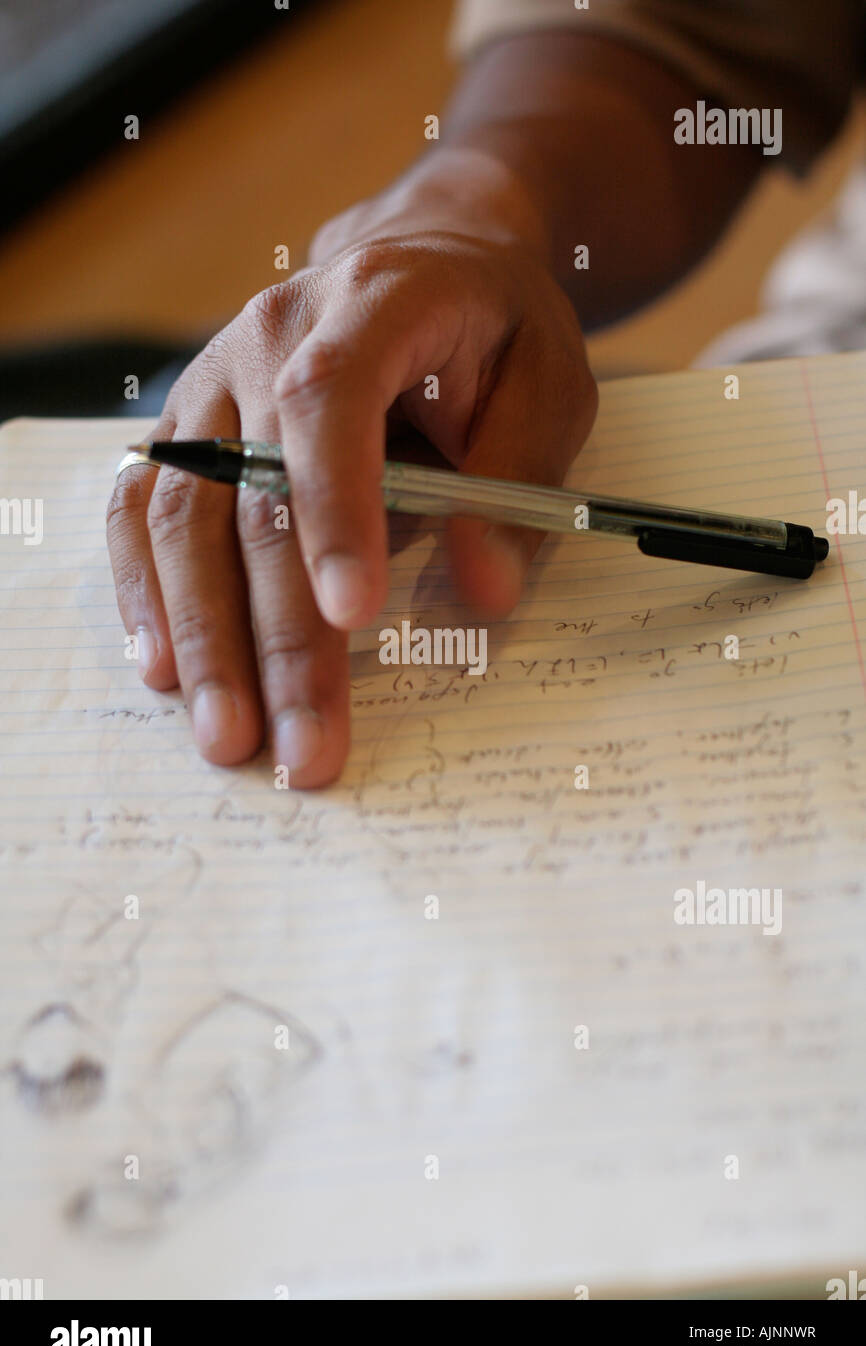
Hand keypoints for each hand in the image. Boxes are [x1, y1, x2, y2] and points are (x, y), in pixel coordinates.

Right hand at [106, 221, 596, 786]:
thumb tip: (482, 592)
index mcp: (373, 301)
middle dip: (277, 630)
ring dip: (204, 634)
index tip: (352, 614)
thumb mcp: (550, 387)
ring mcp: (215, 382)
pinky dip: (147, 591)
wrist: (425, 260)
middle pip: (253, 490)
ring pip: (185, 514)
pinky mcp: (189, 428)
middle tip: (302, 742)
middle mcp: (271, 334)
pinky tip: (165, 668)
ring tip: (228, 735)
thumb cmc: (494, 330)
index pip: (332, 401)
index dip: (336, 509)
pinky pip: (142, 511)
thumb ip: (518, 485)